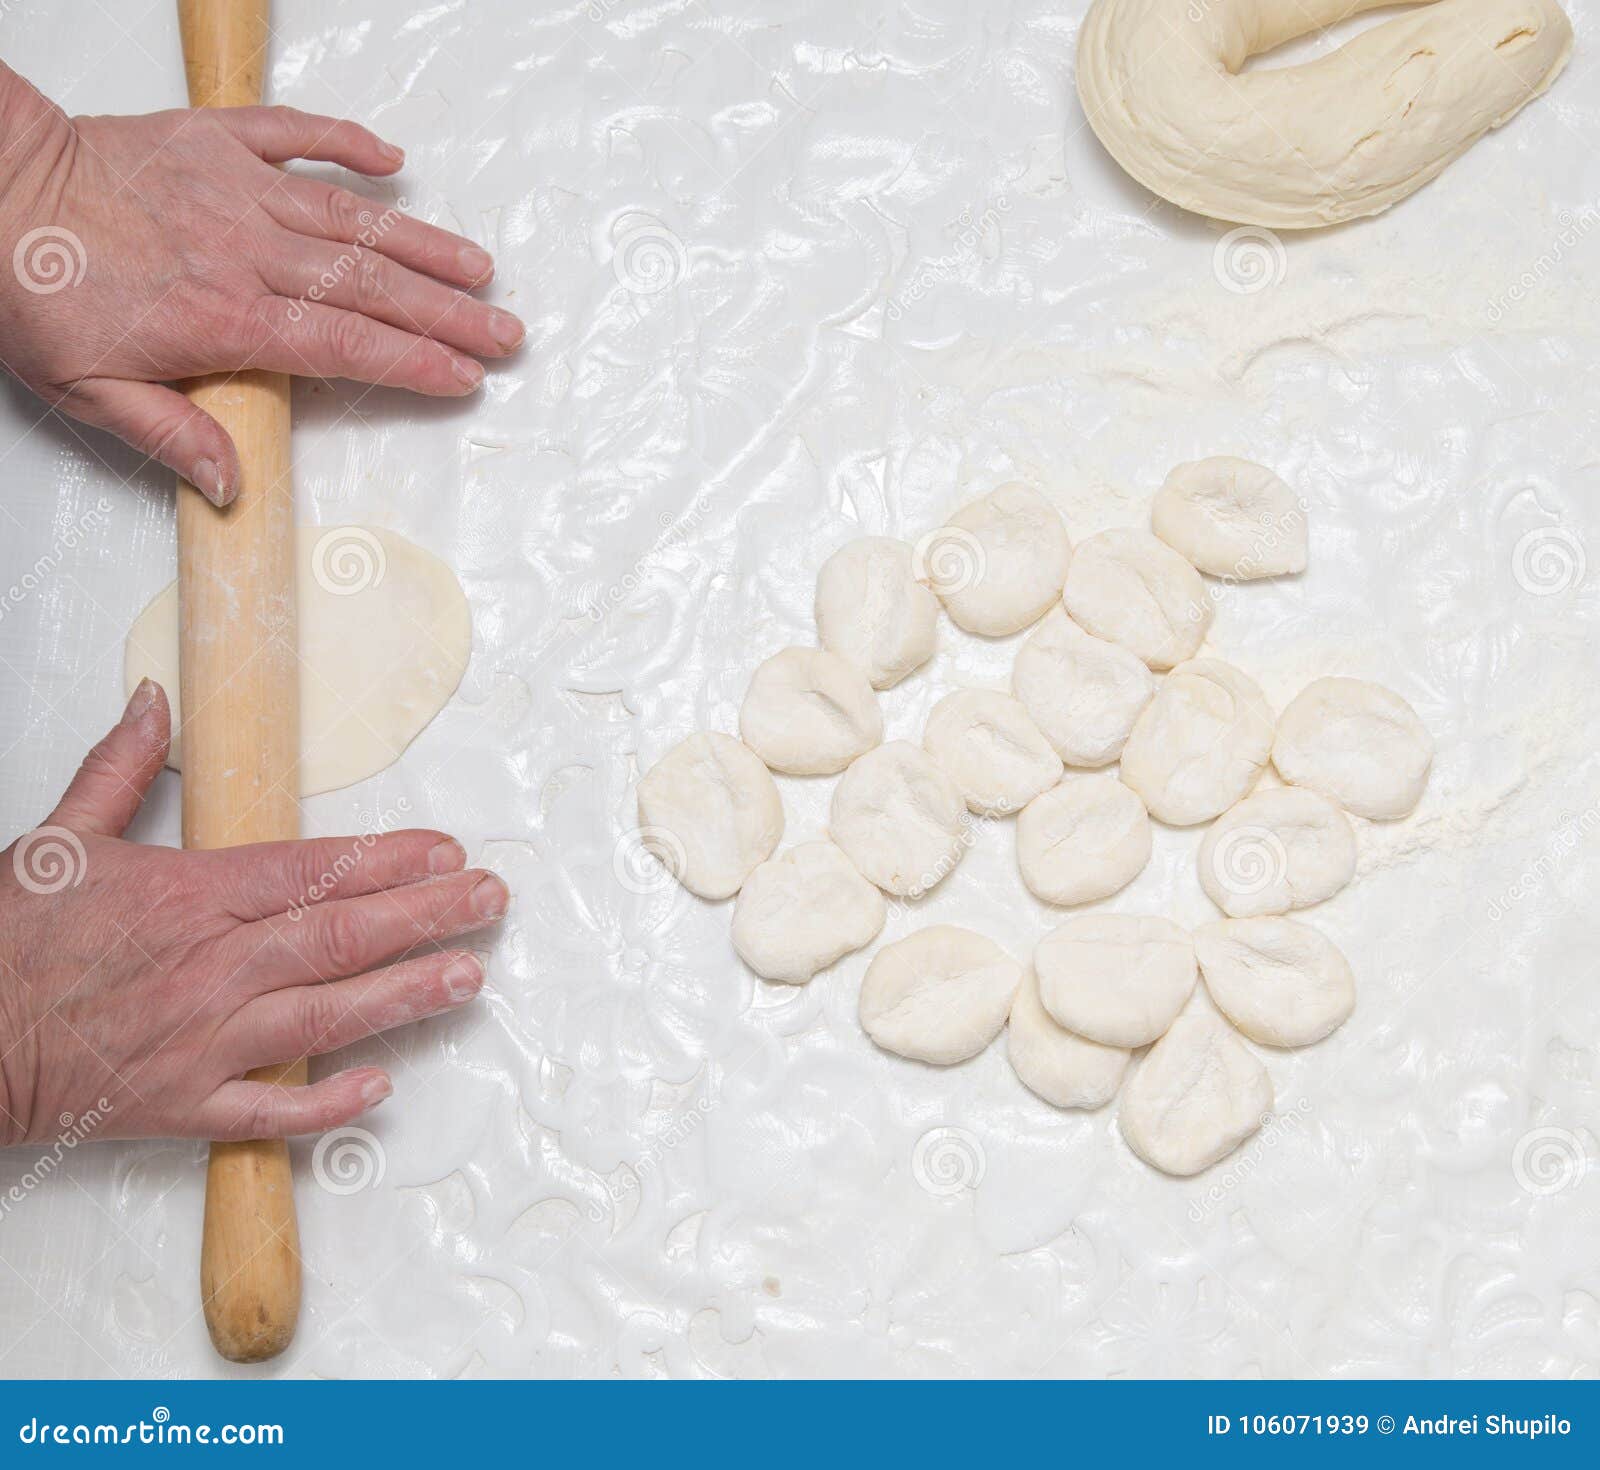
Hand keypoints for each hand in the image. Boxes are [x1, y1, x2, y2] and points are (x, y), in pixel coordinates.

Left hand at [0, 66, 524, 504]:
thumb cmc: (30, 288)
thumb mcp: (86, 390)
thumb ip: (170, 434)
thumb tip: (232, 486)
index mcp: (222, 317)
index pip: (344, 346)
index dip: (414, 362)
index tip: (465, 377)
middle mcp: (245, 250)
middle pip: (369, 286)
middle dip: (448, 313)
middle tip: (505, 332)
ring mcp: (235, 188)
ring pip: (351, 217)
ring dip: (422, 244)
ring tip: (479, 268)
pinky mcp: (212, 138)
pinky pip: (293, 132)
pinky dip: (346, 142)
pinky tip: (393, 160)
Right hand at [0, 680, 509, 1146]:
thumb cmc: (7, 942)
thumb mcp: (61, 839)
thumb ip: (120, 767)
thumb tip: (153, 701)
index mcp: (190, 898)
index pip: (314, 871)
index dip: (390, 861)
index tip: (447, 852)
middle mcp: (210, 967)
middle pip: (340, 936)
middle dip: (427, 916)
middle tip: (491, 903)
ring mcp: (202, 1040)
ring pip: (325, 1016)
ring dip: (405, 996)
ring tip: (469, 978)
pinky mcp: (182, 1104)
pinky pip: (268, 1111)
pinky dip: (326, 1103)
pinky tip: (381, 1087)